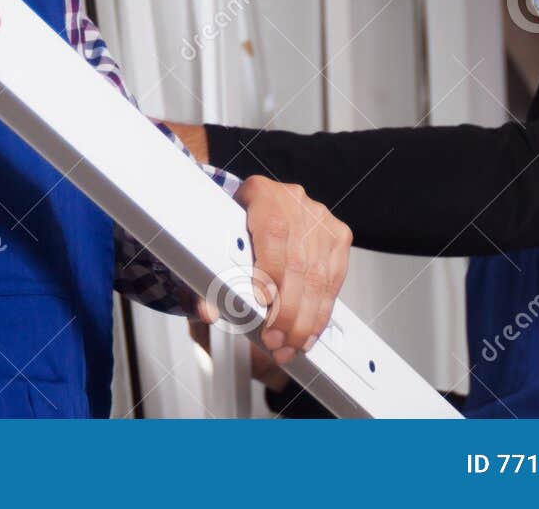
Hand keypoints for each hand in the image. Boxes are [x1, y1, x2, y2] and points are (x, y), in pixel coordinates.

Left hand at [197, 176, 351, 366]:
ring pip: (318, 276)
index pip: (272, 232)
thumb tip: (208, 311)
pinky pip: (334, 280)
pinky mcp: (337, 236)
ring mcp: (319, 218)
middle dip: (287, 310)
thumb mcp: (208, 246)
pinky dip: (321, 312)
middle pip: (298, 261)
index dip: (270, 270)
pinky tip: (308, 331)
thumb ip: (202, 280)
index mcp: (260, 194)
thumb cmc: (230, 230)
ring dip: (305, 319)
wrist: (250, 214)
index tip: (263, 303)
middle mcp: (294, 201)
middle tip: (274, 340)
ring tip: (289, 344)